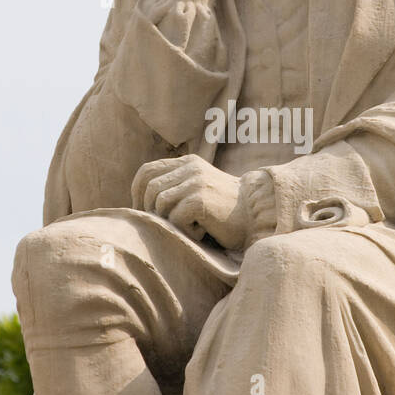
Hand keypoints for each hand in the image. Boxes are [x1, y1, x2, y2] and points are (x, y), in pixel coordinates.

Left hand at [131, 154, 248, 249]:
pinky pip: (175, 219)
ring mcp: (195, 183)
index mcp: (188, 163)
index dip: (137, 192)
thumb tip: (140, 203)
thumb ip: (177, 186)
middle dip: (148, 210)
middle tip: (160, 226)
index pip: (147, 171)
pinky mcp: (200, 200)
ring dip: (170, 222)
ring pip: (160, 204)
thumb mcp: (199, 188)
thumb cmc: (225, 209)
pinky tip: (201, 232)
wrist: (257, 215)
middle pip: (150, 188)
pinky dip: (185, 231)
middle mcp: (190, 168)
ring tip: (190, 227)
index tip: (141, 211)